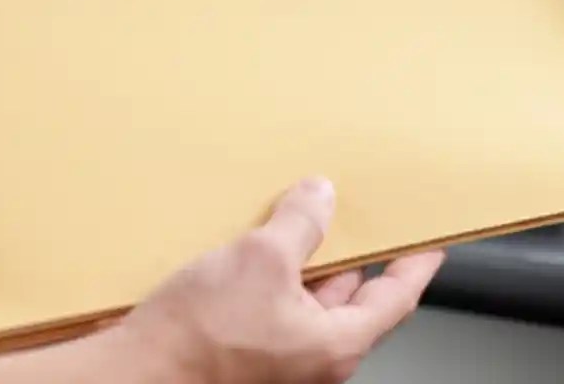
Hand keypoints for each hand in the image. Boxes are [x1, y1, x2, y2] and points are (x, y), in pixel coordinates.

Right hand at [124, 177, 443, 382]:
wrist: (133, 374)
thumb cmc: (197, 339)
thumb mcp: (260, 259)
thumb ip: (300, 224)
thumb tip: (320, 198)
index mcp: (334, 345)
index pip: (397, 298)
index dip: (416, 265)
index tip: (430, 243)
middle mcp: (312, 359)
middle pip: (348, 297)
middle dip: (349, 254)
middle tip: (353, 215)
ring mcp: (277, 359)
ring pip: (305, 300)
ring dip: (303, 261)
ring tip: (294, 220)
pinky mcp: (242, 354)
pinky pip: (271, 307)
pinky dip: (270, 276)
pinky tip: (251, 248)